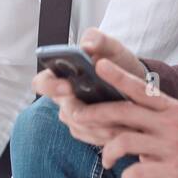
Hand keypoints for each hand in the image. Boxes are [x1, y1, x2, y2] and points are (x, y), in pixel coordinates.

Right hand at [32, 28, 147, 144]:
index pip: (42, 83)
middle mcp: (63, 99)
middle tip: (102, 109)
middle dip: (82, 111)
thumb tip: (87, 45)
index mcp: (60, 74)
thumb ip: (99, 40)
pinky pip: (92, 138)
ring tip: (121, 120)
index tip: (68, 86)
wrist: (135, 81)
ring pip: (80, 127)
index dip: (51, 86)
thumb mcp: (112, 46)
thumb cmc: (116, 61)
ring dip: (100, 124)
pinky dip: (108, 134)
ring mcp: (74, 117)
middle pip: (64, 111)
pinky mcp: (88, 132)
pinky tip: (123, 128)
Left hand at [60, 57, 177, 177]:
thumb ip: (161, 119)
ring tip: (107, 160)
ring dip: (107, 152)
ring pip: (124, 143)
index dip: (118, 76)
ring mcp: (171, 147)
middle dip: (94, 115)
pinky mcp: (174, 171)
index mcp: (174, 108)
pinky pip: (139, 173)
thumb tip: (132, 124)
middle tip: (75, 117)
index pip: (141, 87)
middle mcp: (170, 124)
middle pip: (123, 113)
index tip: (98, 65)